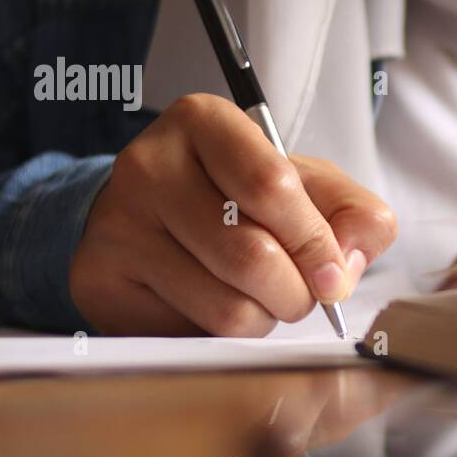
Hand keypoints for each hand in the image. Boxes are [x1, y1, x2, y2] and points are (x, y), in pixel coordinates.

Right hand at [70, 93, 396, 335]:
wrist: (150, 215)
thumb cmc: (240, 196)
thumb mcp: (307, 185)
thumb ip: (353, 214)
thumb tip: (343, 268)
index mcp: (206, 123)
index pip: (271, 185)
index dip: (315, 242)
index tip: (334, 274)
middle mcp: (150, 165)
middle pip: (252, 256)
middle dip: (297, 292)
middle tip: (301, 292)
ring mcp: (119, 224)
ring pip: (226, 307)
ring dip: (265, 318)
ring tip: (260, 296)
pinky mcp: (102, 280)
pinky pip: (191, 332)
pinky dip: (224, 333)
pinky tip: (216, 302)